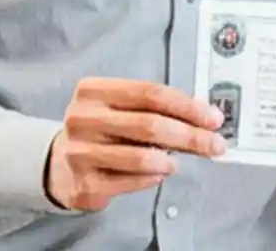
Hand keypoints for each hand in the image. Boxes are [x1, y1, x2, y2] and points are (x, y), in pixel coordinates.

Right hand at [45, 78, 227, 210]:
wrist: (60, 165)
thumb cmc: (102, 131)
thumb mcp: (120, 109)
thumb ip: (156, 108)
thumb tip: (206, 118)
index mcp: (93, 91)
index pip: (151, 93)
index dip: (187, 106)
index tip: (214, 118)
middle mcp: (82, 118)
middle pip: (150, 124)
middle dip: (190, 136)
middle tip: (215, 145)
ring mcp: (79, 153)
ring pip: (141, 157)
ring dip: (171, 160)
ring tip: (178, 162)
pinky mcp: (84, 184)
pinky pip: (132, 181)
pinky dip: (152, 178)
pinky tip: (157, 174)